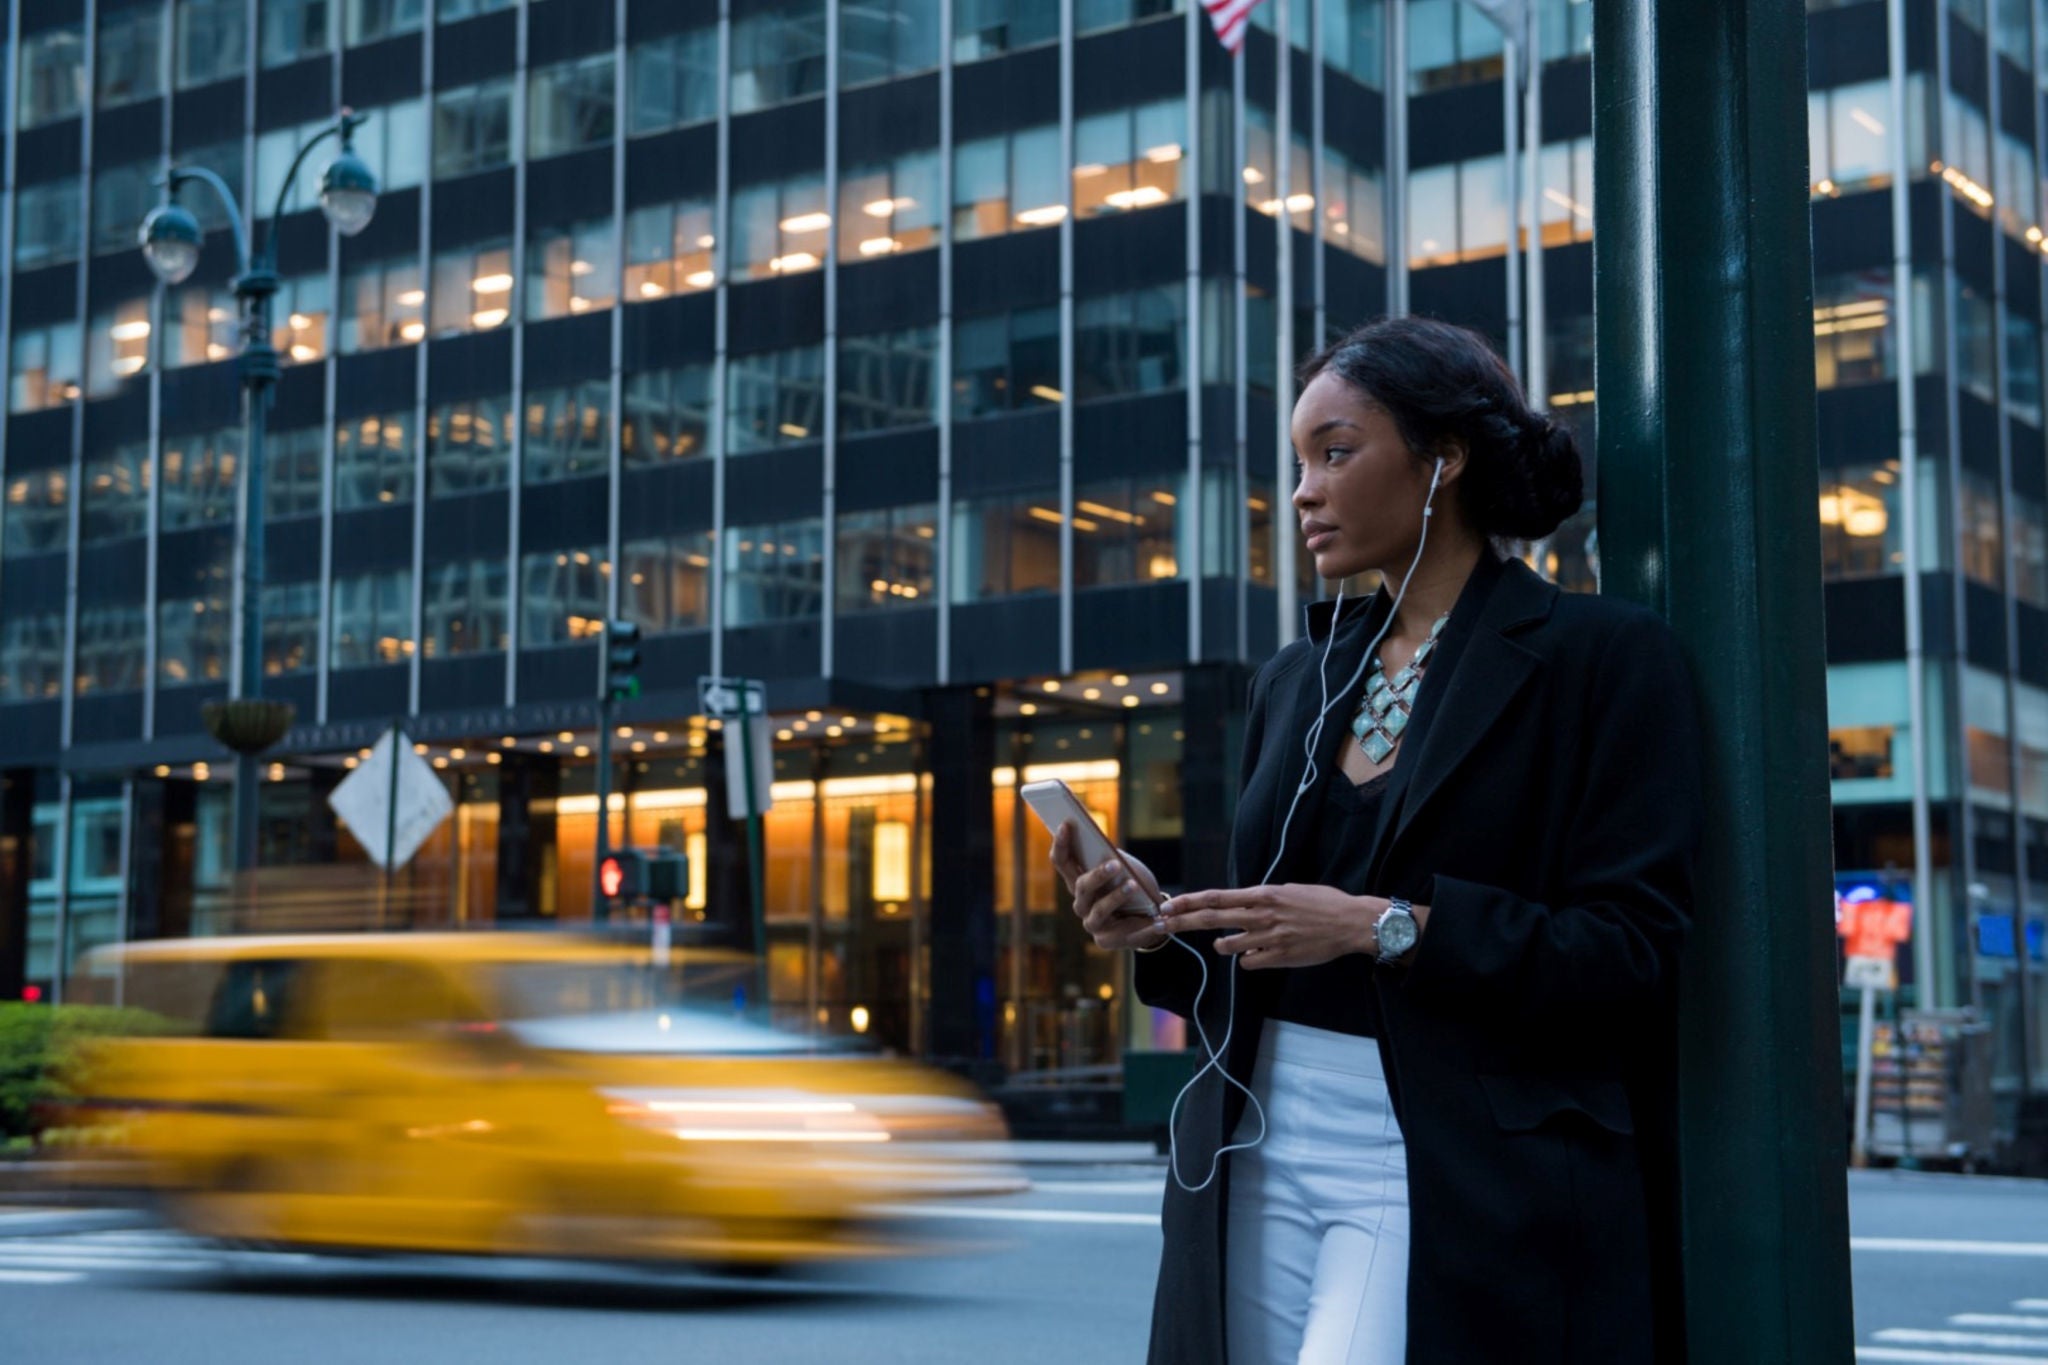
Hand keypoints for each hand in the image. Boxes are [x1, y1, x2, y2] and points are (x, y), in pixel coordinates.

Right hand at [1050, 822, 1168, 951]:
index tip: (1066, 824)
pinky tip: (1156, 919)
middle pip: (1081, 886)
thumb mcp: (1125, 867)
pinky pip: (1124, 932)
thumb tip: (1103, 843)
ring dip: (1117, 897)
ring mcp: (1092, 923)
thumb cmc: (1133, 886)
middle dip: (1098, 875)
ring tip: (1134, 886)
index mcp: (1079, 881)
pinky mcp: (1106, 941)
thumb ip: (1112, 857)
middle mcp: (1081, 902)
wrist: (1150, 917)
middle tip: (1115, 864)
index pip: (1062, 862)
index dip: (1061, 844)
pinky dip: (1142, 925)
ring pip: (1099, 909)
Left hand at [1158, 885, 1383, 969]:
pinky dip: (1248, 959)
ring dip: (1222, 945)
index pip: (1216, 898)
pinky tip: (1258, 953)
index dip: (1189, 902)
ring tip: (1226, 942)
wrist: (1350, 923)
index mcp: (1262, 894)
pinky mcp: (1278, 958)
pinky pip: (1249, 962)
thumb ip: (1261, 899)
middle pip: (1211, 919)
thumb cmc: (1322, 903)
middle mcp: (1261, 915)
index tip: (1168, 905)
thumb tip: (1240, 906)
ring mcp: (1268, 938)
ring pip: (1227, 946)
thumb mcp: (1288, 890)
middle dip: (1182, 922)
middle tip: (1162, 925)